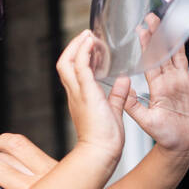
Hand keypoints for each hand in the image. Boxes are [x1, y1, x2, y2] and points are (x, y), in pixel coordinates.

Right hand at [58, 29, 129, 163]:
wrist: (101, 153)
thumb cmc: (106, 140)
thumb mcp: (114, 111)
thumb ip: (118, 95)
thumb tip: (124, 80)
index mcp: (81, 98)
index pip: (74, 72)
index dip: (79, 56)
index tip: (91, 46)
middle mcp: (75, 94)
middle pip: (64, 63)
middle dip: (74, 47)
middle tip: (87, 35)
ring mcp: (78, 93)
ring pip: (67, 62)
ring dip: (78, 46)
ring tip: (89, 36)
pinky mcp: (86, 94)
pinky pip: (80, 67)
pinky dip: (84, 52)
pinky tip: (91, 43)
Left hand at [123, 12, 188, 158]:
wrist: (181, 147)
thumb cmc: (163, 137)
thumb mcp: (146, 121)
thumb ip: (135, 106)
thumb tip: (124, 91)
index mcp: (157, 87)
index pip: (150, 60)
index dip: (146, 44)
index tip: (140, 29)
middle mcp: (170, 82)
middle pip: (164, 53)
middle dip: (159, 34)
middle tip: (153, 17)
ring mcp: (184, 84)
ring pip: (180, 56)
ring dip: (177, 39)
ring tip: (174, 22)